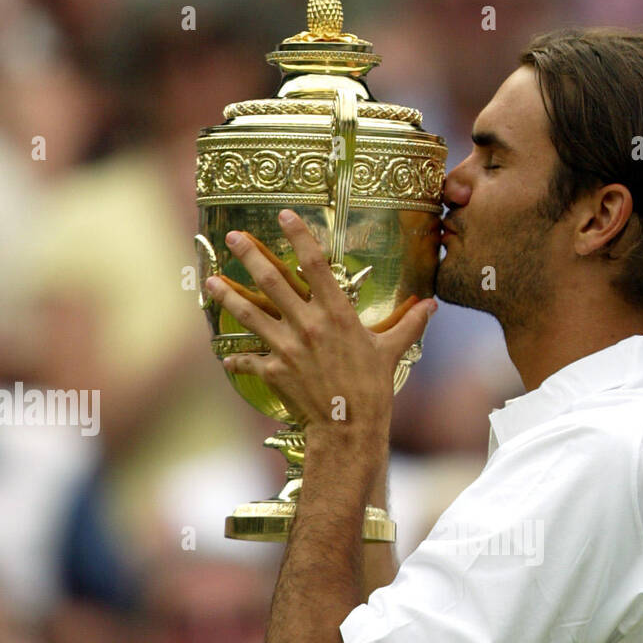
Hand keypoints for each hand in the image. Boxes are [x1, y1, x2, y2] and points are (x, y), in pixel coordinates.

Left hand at [205, 210, 436, 437]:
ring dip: (228, 296)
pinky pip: (249, 361)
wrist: (349, 426)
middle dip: (250, 256)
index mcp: (337, 313)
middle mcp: (308, 324)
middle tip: (233, 238)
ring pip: (251, 314)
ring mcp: (288, 347)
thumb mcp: (392, 351)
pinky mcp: (275, 371)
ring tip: (210, 281)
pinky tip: (226, 358)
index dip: (298, 236)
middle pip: (272, 281)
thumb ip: (410, 324)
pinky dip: (236, 361)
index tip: (284, 215)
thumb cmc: (373, 388)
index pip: (314, 264)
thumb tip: (432, 305)